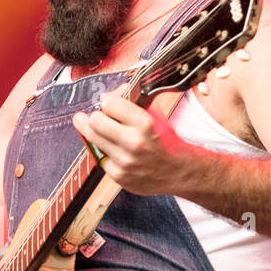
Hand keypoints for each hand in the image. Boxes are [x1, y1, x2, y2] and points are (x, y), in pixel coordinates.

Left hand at [71, 87, 201, 195]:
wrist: (178, 172)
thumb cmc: (167, 143)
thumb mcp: (156, 117)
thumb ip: (133, 103)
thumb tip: (109, 95)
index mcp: (145, 123)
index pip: (109, 103)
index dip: (106, 102)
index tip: (106, 103)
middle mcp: (134, 142)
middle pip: (95, 121)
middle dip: (95, 116)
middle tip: (97, 117)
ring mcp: (124, 160)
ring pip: (92, 139)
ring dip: (92, 132)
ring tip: (94, 128)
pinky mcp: (118, 175)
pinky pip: (98, 157)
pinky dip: (102, 151)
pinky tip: (111, 149)